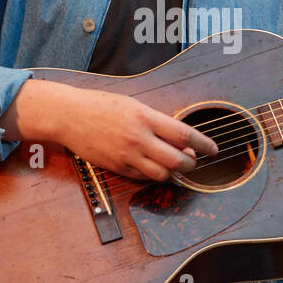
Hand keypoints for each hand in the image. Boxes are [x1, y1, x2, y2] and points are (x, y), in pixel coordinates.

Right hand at [1, 79, 217, 181]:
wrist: (69, 115)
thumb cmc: (102, 105)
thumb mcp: (133, 105)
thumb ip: (157, 121)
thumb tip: (181, 140)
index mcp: (145, 118)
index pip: (184, 135)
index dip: (203, 144)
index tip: (213, 149)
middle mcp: (138, 139)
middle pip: (177, 160)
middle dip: (191, 163)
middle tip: (193, 160)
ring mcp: (127, 156)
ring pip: (162, 174)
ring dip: (173, 172)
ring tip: (174, 165)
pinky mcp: (117, 167)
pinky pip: (143, 178)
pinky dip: (153, 175)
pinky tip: (154, 167)